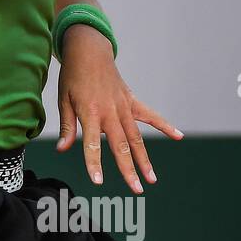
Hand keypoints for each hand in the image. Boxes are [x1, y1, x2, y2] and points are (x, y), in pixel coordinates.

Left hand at [56, 24, 182, 192]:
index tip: (98, 182)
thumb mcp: (63, 100)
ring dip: (144, 159)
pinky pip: (150, 115)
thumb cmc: (72, 76)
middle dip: (128, 169)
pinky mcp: (131, 100)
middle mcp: (109, 112)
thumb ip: (66, 126)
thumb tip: (61, 149)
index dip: (94, 163)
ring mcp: (123, 106)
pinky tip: (178, 136)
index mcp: (89, 112)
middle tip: (137, 189)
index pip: (90, 144)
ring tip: (152, 179)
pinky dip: (164, 125)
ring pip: (136, 137)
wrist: (88, 51)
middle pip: (120, 146)